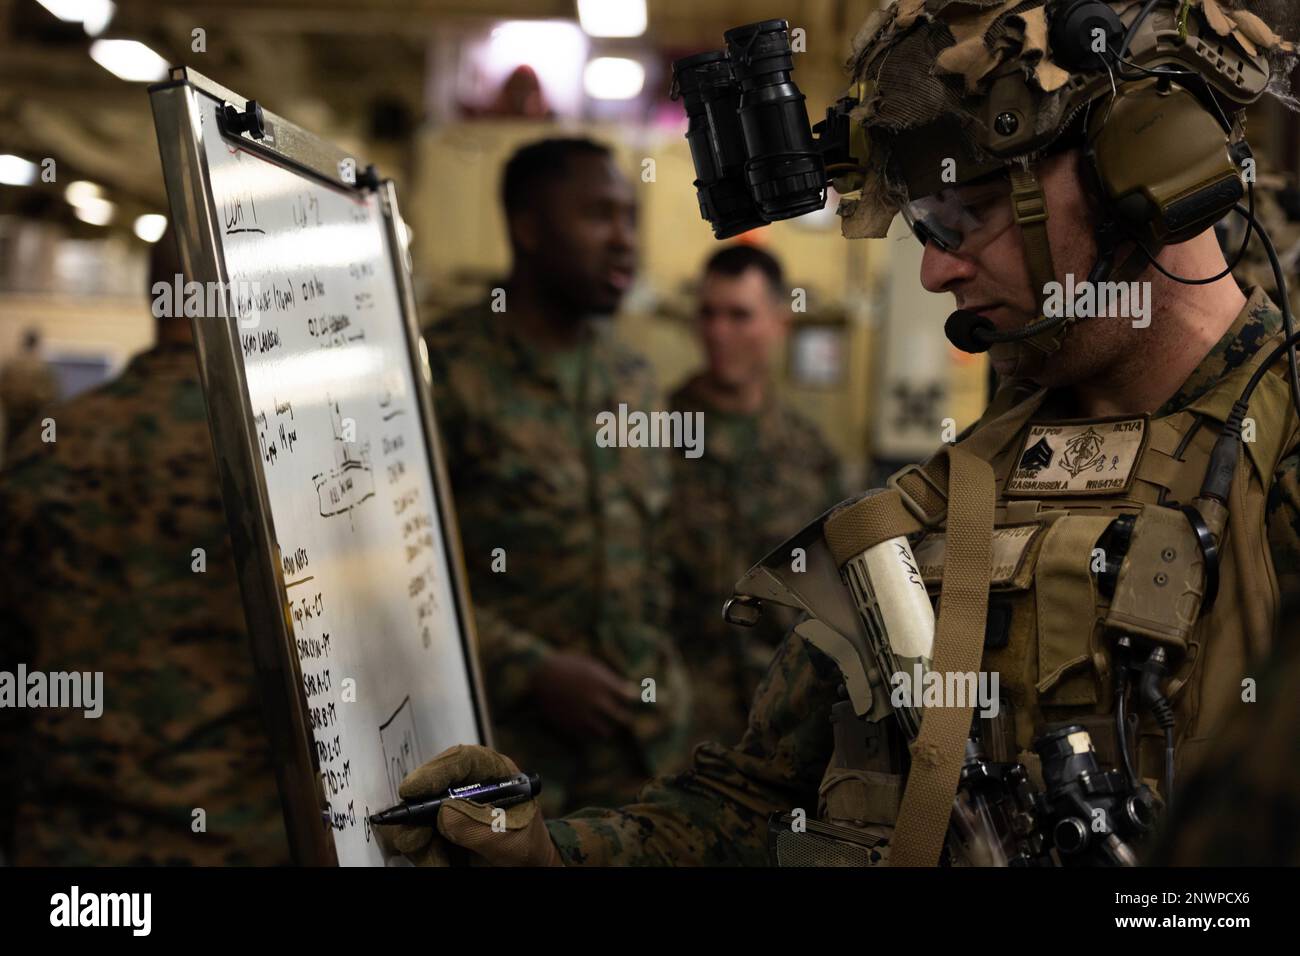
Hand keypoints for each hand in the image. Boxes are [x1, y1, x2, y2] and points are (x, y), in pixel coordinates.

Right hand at [377, 744, 561, 866]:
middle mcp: (467, 786)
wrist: (526, 867)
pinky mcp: (440, 831)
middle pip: (431, 787)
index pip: (463, 760)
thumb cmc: (526, 845)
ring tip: (438, 863)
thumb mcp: (510, 837)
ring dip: (419, 842)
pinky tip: (439, 865)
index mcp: (493, 774)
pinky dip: (424, 855)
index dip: (436, 771)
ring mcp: (451, 809)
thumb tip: (444, 812)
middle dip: (417, 813)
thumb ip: (479, 824)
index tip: (412, 789)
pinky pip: (420, 840)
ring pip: (418, 817)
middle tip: (413, 838)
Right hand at [530, 652, 635, 739]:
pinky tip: (589, 725)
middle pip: (622, 718)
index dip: (630, 700)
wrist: (539, 675)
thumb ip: (611, 681)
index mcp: (603, 683)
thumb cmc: (568, 667)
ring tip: (604, 723)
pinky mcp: (572, 726)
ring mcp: (584, 715)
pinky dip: (592, 733)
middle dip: (624, 717)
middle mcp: (596, 701)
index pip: (629, 698)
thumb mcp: (592, 667)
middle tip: (622, 716)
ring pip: (606, 732)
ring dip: (608, 728)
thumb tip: (632, 693)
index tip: (626, 699)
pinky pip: (589, 737)